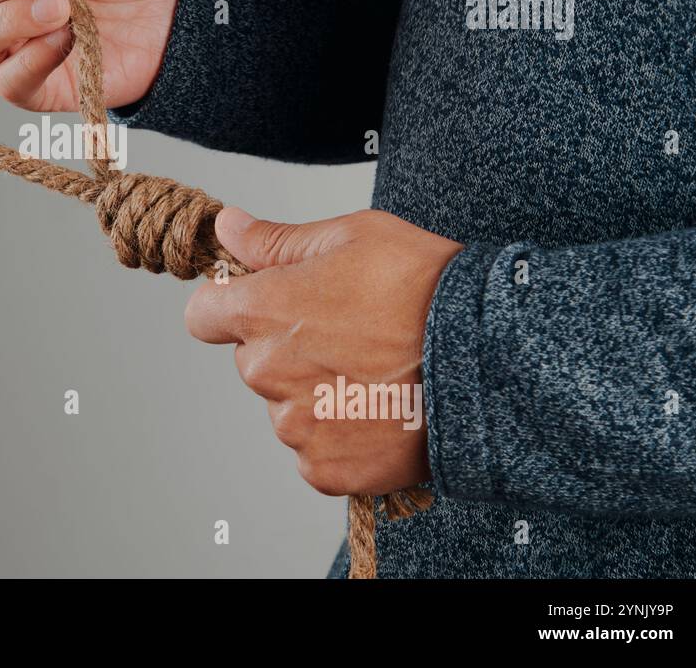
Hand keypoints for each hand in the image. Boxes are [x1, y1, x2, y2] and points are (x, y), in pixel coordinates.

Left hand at [185, 208, 463, 496]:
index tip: (265, 303)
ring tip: (376, 374)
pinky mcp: (327, 469)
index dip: (230, 306)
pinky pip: (315, 452)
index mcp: (262, 311)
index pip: (203, 315)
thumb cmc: (426, 287)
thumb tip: (226, 225)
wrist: (493, 359)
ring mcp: (295, 426)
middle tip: (350, 333)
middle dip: (286, 348)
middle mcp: (266, 372)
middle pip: (252, 361)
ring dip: (315, 395)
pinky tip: (380, 411)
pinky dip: (340, 438)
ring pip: (286, 408)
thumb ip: (276, 240)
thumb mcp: (352, 238)